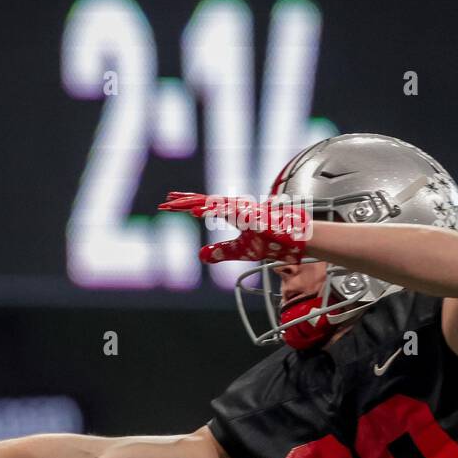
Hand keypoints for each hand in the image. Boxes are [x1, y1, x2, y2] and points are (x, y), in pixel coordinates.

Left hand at [158, 191, 310, 263]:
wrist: (293, 240)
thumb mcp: (238, 250)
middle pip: (202, 201)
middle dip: (182, 201)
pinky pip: (226, 211)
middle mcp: (233, 207)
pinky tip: (197, 212)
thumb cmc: (270, 241)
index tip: (167, 205)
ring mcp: (241, 209)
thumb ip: (220, 251)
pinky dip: (211, 210)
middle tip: (163, 202)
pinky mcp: (249, 215)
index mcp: (230, 213)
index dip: (185, 205)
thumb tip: (200, 255)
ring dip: (192, 203)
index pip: (202, 206)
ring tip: (174, 203)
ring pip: (211, 203)